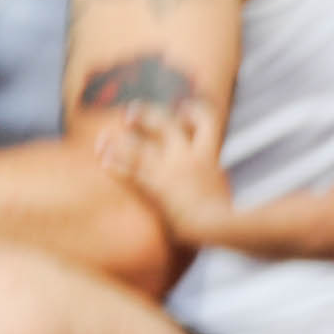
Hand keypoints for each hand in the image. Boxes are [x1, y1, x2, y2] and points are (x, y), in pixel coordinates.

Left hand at [97, 100, 234, 247]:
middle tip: (129, 111)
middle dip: (146, 114)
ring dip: (119, 141)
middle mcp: (188, 156)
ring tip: (103, 137)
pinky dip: (115, 165)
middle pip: (165, 124)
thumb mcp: (225, 192)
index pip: (206, 121)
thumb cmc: (230, 219)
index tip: (183, 107)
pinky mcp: (156, 188)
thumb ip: (215, 181)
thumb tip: (215, 184)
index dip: (194, 111)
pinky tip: (104, 162)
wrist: (222, 226)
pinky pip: (130, 173)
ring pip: (139, 146)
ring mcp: (170, 171)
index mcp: (209, 155)